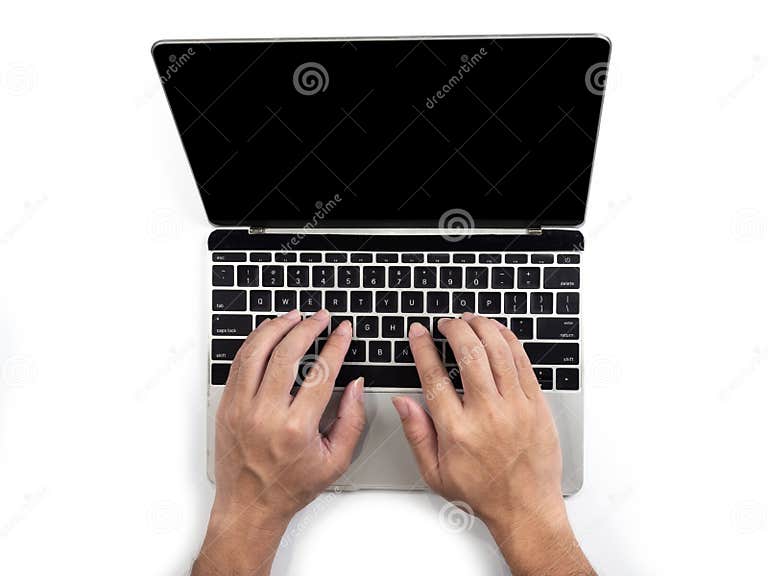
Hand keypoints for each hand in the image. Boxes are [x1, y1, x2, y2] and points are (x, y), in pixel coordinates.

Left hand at [193, 309, 364, 575]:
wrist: (249, 506)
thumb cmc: (290, 486)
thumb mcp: (336, 461)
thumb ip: (353, 420)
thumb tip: (356, 385)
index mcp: (296, 429)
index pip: (320, 373)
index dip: (335, 345)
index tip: (343, 330)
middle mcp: (265, 415)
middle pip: (286, 354)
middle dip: (307, 327)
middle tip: (320, 317)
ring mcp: (241, 408)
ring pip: (257, 352)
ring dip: (277, 327)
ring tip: (293, 317)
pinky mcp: (227, 406)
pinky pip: (239, 363)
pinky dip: (255, 342)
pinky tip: (268, 333)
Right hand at [393, 313, 592, 574]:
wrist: (526, 508)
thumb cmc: (482, 492)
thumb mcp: (435, 472)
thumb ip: (417, 433)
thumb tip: (402, 402)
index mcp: (458, 431)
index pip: (435, 377)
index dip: (423, 348)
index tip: (419, 333)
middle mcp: (487, 414)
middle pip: (469, 353)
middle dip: (454, 329)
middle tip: (446, 323)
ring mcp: (516, 407)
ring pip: (499, 351)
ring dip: (482, 327)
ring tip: (470, 320)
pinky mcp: (537, 405)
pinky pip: (523, 362)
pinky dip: (508, 340)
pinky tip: (497, 332)